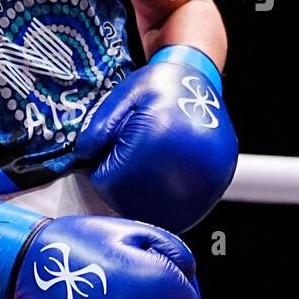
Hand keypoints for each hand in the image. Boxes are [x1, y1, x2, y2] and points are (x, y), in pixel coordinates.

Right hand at [0, 198, 198, 298]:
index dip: (158, 269)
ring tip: (106, 295)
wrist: (35, 268)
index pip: (185, 291)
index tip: (127, 259)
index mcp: (173, 297)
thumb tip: (188, 275)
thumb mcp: (139, 232)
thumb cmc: (89, 245)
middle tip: (115, 277)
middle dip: (151, 294)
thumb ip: (175, 251)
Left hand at [75, 45, 237, 231]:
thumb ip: (99, 125)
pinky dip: (167, 205)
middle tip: (137, 154)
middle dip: (123, 183)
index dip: (105, 164)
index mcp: (157, 138)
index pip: (108, 180)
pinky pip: (179, 215)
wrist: (203, 83)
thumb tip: (84, 156)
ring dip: (144, 197)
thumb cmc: (161, 87)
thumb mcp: (125, 94)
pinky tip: (168, 179)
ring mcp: (203, 182)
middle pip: (129, 201)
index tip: (118, 144)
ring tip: (153, 165)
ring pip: (153, 213)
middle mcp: (184, 165)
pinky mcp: (214, 191)